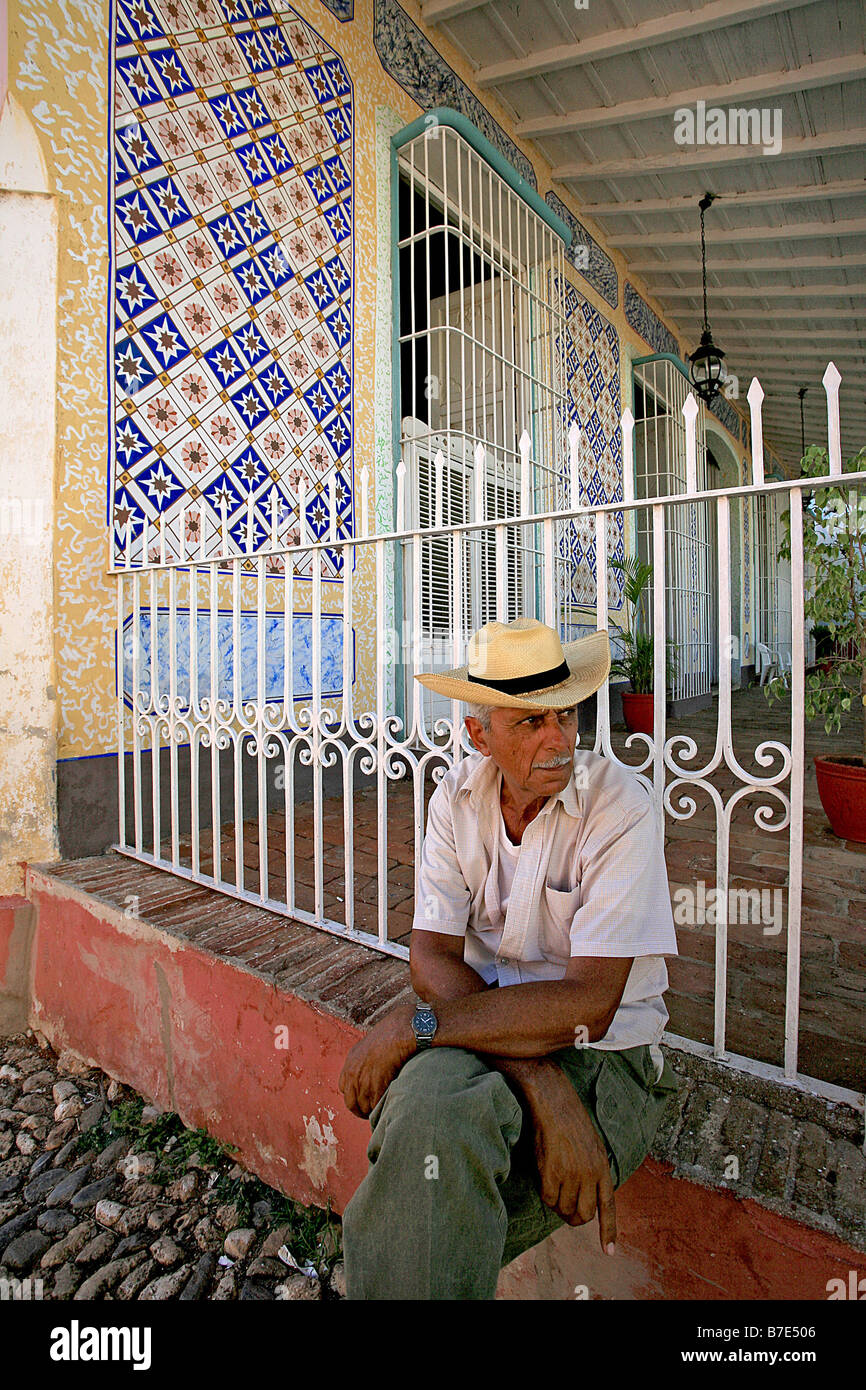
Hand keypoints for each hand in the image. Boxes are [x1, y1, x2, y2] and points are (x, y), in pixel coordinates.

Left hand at [338, 1005, 414, 1118]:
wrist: (399, 1032)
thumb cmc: (390, 1034)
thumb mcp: (369, 1045)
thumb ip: (365, 1060)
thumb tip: (372, 1068)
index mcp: (350, 1064)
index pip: (345, 1089)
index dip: (355, 1095)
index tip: (363, 1099)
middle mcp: (352, 1075)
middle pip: (351, 1103)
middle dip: (361, 1110)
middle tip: (371, 1113)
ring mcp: (363, 1082)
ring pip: (364, 1107)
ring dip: (373, 1111)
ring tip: (383, 1111)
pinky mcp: (376, 1087)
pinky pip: (376, 1106)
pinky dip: (381, 1108)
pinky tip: (389, 1105)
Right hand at [520, 1063, 615, 1253]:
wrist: (553, 1100)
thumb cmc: (569, 1119)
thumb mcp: (592, 1145)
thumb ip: (593, 1170)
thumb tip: (586, 1197)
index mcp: (602, 1167)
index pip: (608, 1206)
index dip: (608, 1230)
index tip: (608, 1252)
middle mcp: (590, 1174)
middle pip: (583, 1215)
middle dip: (573, 1217)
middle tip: (564, 1208)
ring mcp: (571, 1174)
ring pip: (563, 1208)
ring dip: (556, 1203)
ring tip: (552, 1184)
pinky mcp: (552, 1172)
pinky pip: (547, 1198)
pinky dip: (544, 1193)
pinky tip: (543, 1176)